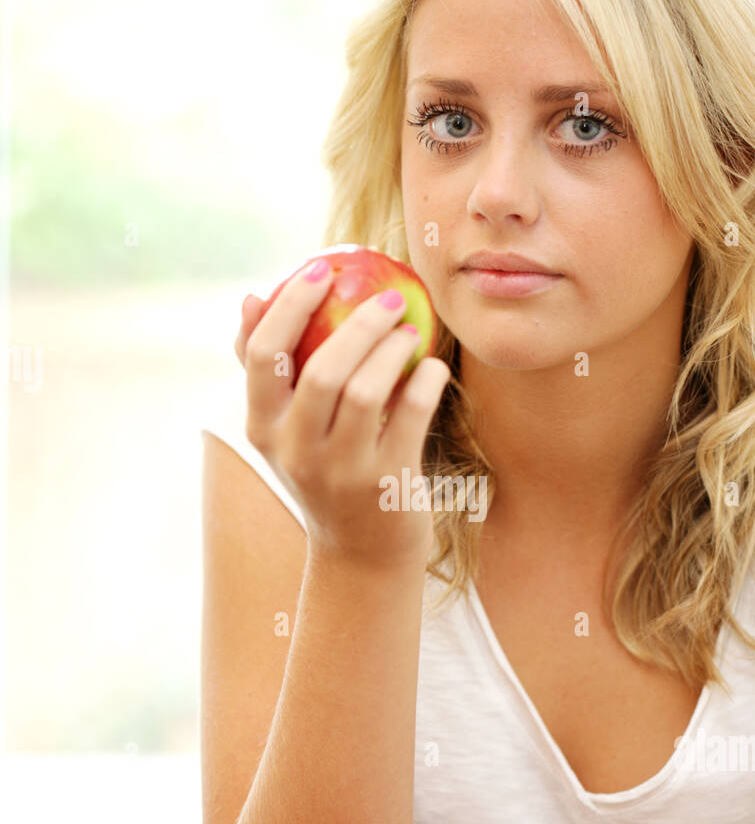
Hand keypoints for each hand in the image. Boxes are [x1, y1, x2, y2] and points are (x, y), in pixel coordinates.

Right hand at [235, 263, 450, 569]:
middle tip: (389, 298)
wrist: (360, 553)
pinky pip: (409, 418)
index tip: (321, 270)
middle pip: (321, 371)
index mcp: (264, 428)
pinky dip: (425, 384)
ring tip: (412, 330)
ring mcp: (341, 471)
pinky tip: (434, 366)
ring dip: (393, 351)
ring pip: (365, 393)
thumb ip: (267, 369)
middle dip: (358, 324)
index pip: (263, 355)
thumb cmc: (325, 470)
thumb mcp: (286, 429)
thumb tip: (251, 297)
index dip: (290, 306)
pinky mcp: (386, 484)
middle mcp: (296, 451)